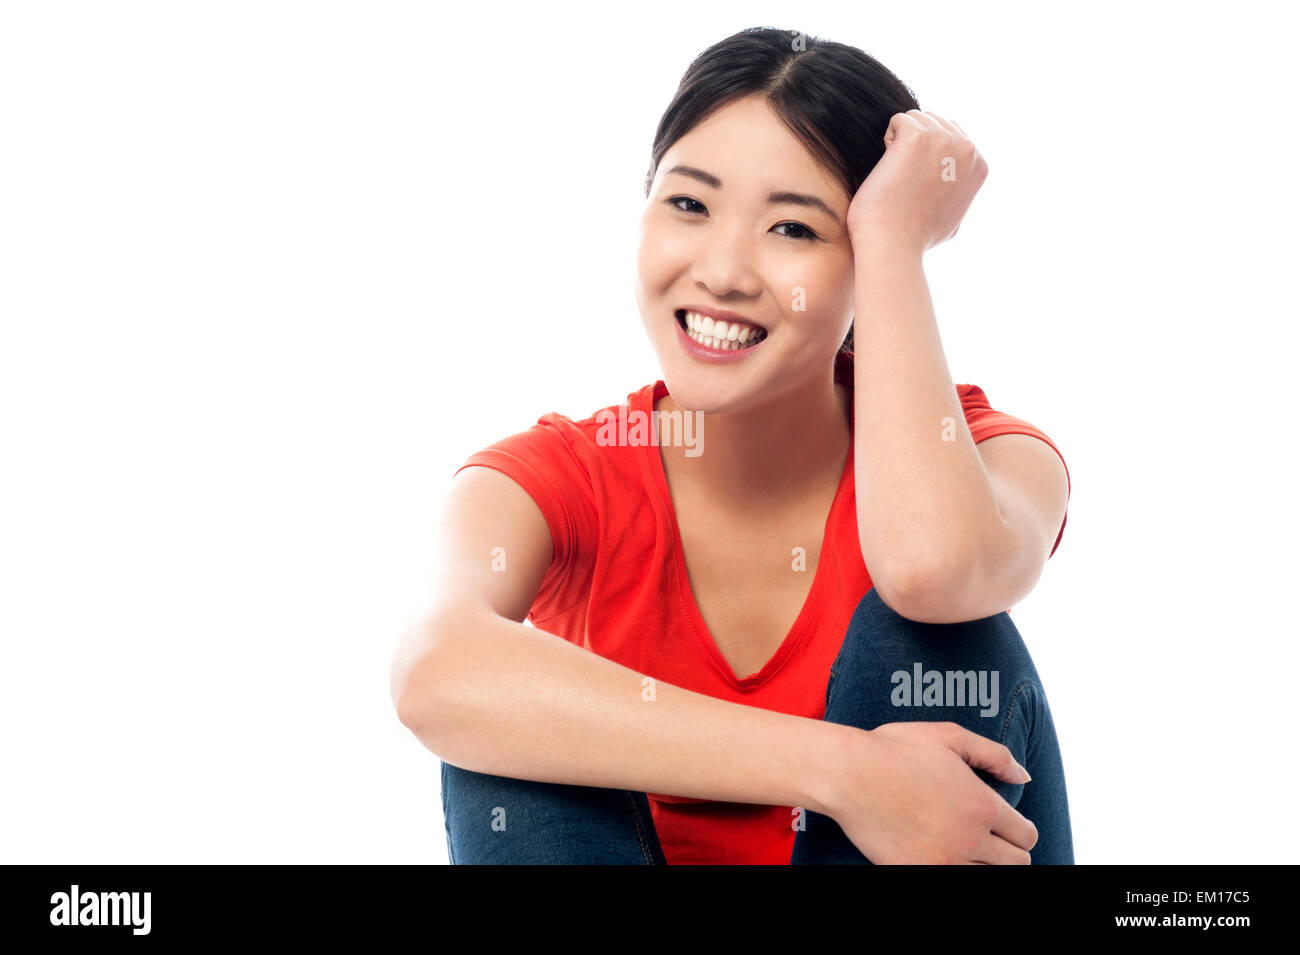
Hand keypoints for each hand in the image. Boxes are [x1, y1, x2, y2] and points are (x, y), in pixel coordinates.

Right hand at [827, 721, 1037, 863]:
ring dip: (982, 863)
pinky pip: (951, 881)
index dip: (1020, 830)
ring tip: (963, 845)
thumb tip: (1023, 776)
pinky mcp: (916, 872)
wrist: (848, 775)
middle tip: (988, 838)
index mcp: (982, 806)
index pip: (1026, 836)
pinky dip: (950, 868)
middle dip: (1008, 850)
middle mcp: (970, 839)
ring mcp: (943, 861)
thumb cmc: (895, 750)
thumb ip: (994, 755)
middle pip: (1017, 863)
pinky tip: (939, 854)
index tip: (1006, 825)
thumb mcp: (949, 737)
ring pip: (987, 876)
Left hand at [845, 109, 987, 256]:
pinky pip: (897, 122)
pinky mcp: (916, 136)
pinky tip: (889, 170)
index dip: (928, 156)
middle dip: (915, 144)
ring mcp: (943, 139)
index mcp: (979, 164)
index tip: (920, 185)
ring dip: (900, 143)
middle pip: (934, 122)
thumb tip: (957, 180)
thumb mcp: (954, 216)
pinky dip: (887, 143)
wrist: (894, 244)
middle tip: (907, 181)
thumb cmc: (917, 237)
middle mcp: (967, 148)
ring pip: (915, 119)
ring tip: (898, 176)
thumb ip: (959, 191)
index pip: (952, 135)